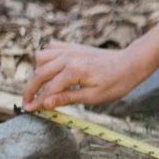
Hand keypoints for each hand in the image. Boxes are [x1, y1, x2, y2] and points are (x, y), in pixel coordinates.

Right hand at [21, 41, 147, 111]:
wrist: (131, 63)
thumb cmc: (116, 83)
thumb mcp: (93, 97)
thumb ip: (67, 98)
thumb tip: (45, 104)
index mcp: (74, 71)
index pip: (48, 89)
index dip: (37, 101)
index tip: (29, 111)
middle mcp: (68, 57)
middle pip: (39, 73)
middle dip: (30, 89)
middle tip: (28, 102)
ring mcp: (70, 50)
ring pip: (41, 57)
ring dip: (37, 72)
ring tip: (42, 86)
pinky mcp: (73, 47)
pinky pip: (51, 48)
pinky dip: (47, 58)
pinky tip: (52, 70)